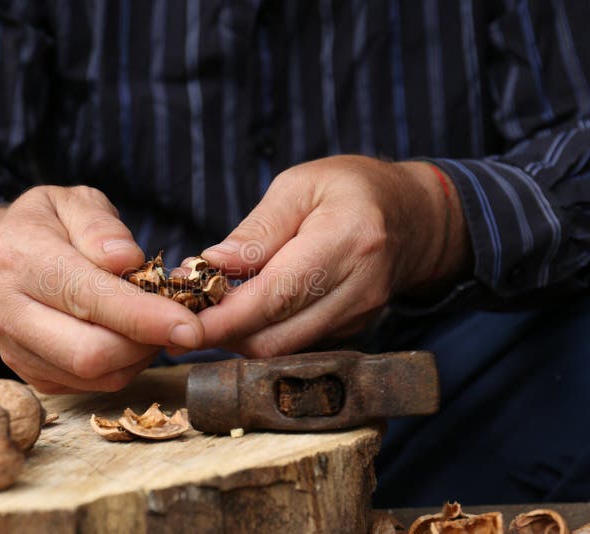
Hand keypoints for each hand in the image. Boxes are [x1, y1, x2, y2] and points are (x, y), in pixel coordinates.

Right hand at [0, 186, 203, 392]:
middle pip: (88, 353)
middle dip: (146, 343)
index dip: (144, 317)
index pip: (87, 297)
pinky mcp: (31, 375)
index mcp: (19, 258)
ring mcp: (14, 350)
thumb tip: (127, 260)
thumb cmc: (48, 225)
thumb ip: (100, 226)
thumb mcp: (73, 201)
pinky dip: (122, 367)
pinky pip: (89, 386)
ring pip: (93, 377)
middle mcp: (7, 311)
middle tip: (177, 322)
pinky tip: (130, 337)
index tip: (189, 326)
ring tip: (153, 323)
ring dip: (138, 356)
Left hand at [195, 156, 469, 357]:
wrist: (413, 216)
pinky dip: (262, 333)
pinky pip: (295, 345)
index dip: (224, 319)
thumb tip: (209, 266)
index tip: (181, 327)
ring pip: (282, 349)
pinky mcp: (352, 332)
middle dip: (222, 333)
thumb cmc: (352, 188)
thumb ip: (256, 230)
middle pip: (275, 337)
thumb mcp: (299, 185)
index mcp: (346, 240)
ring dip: (238, 336)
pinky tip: (244, 309)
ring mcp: (359, 317)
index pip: (276, 296)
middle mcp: (358, 289)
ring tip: (210, 306)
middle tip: (183, 312)